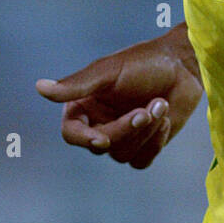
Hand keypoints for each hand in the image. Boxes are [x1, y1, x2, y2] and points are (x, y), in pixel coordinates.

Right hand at [36, 28, 203, 168]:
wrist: (183, 65)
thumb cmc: (144, 62)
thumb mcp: (108, 71)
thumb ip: (77, 84)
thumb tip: (40, 87)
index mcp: (85, 105)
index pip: (71, 133)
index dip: (84, 139)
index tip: (103, 137)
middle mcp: (99, 123)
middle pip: (101, 146)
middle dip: (127, 129)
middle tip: (149, 107)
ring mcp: (123, 136)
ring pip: (122, 156)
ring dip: (146, 132)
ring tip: (161, 104)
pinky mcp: (145, 145)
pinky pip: (142, 160)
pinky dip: (156, 142)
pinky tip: (166, 118)